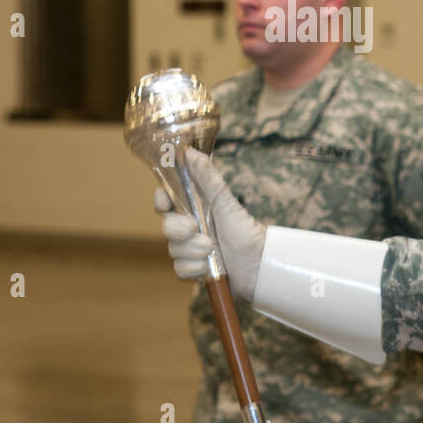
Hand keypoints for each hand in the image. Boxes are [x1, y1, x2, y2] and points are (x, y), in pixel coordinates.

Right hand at [154, 149, 266, 301]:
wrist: (260, 263)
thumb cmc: (246, 230)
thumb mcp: (226, 202)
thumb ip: (208, 179)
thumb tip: (191, 152)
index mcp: (196, 208)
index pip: (167, 201)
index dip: (162, 200)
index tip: (165, 201)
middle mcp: (190, 228)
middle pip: (166, 227)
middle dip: (179, 229)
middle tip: (194, 229)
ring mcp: (191, 249)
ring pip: (173, 250)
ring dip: (192, 251)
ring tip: (212, 250)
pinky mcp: (194, 270)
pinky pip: (180, 269)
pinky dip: (195, 268)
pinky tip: (209, 267)